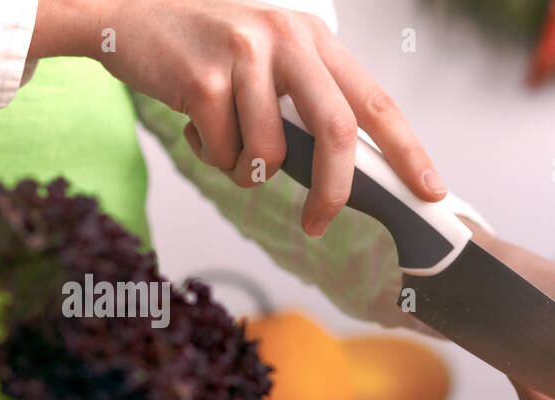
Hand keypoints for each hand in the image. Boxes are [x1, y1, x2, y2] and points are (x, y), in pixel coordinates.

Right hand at [31, 0, 445, 235]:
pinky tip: (193, 122)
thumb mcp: (269, 59)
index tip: (432, 192)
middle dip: (333, 190)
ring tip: (225, 144)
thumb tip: (349, 174)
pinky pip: (222, 151)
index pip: (377, 103)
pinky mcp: (202, 77)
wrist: (122, 12)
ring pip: (270, 152)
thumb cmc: (205, 48)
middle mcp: (287, 38)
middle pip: (337, 133)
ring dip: (246, 170)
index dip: (409, 152)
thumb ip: (307, 102)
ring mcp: (244, 54)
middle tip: (319, 223)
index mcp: (314, 38)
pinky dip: (210, 155)